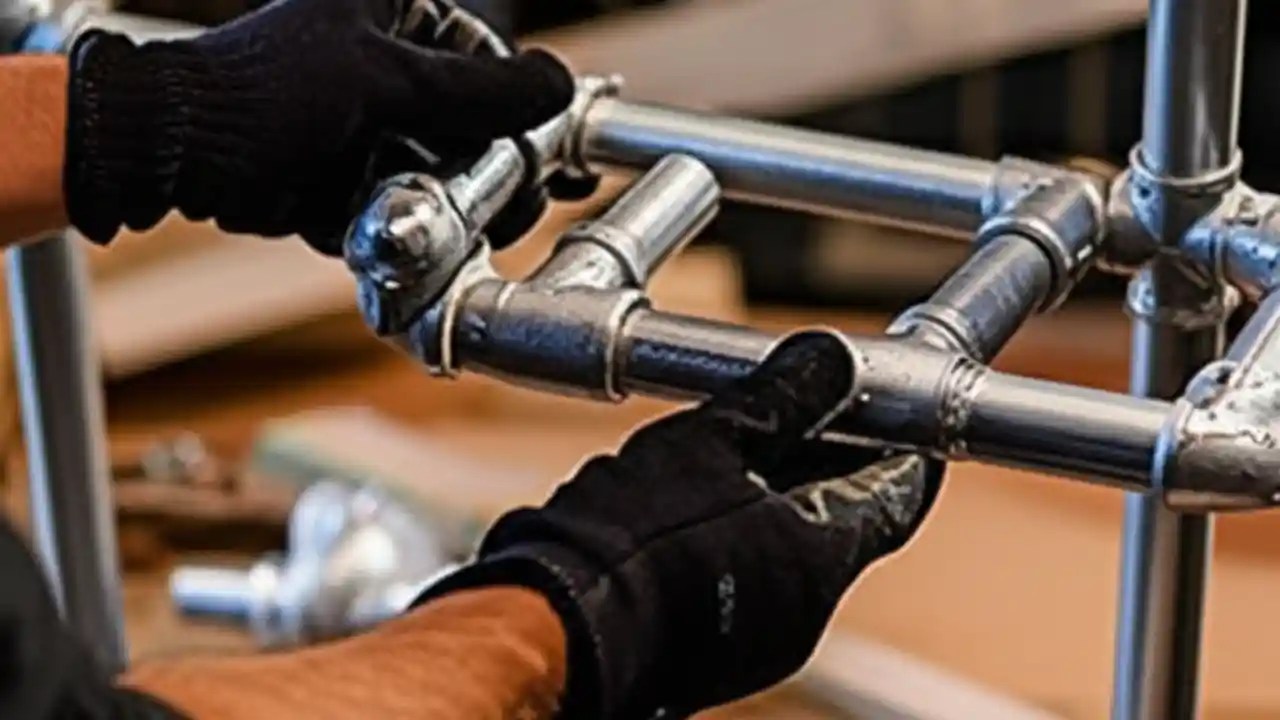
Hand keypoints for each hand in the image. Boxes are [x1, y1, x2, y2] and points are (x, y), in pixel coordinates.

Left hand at [63, 0, 573, 253]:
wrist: (178, 154)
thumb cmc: (260, 93)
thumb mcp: (382, 81)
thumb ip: (476, 89)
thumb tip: (556, 85)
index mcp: (396, 11)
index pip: (491, 65)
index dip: (513, 116)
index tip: (529, 161)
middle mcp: (390, 61)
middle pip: (476, 127)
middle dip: (481, 173)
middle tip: (489, 206)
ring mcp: (373, 121)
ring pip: (444, 171)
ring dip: (444, 205)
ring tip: (430, 218)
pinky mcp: (355, 170)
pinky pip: (405, 200)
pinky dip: (401, 221)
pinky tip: (390, 228)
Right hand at [422, 331, 944, 718]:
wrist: (550, 624)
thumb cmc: (624, 542)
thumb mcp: (707, 441)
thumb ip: (777, 399)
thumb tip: (827, 362)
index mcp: (819, 558)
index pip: (899, 491)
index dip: (895, 436)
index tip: (877, 397)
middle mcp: (803, 609)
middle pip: (844, 516)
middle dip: (824, 456)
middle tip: (794, 402)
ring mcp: (759, 638)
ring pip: (791, 545)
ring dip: (775, 492)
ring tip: (730, 440)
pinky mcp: (712, 648)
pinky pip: (748, 575)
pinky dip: (738, 531)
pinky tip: (693, 497)